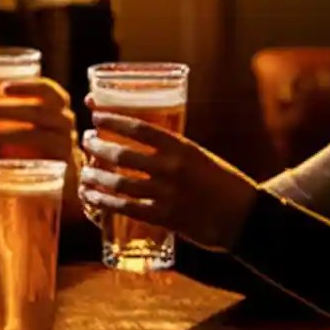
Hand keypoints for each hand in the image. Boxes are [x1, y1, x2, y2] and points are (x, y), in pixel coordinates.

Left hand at [0, 78, 76, 160]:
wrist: (64, 174)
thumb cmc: (33, 139)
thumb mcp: (17, 120)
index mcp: (55, 104)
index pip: (47, 89)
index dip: (27, 86)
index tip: (2, 88)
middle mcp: (64, 121)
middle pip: (38, 111)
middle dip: (6, 110)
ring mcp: (66, 144)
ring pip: (38, 135)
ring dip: (7, 134)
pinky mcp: (63, 167)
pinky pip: (44, 161)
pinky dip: (21, 159)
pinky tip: (0, 160)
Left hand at [79, 112, 256, 250]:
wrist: (245, 217)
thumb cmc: (224, 183)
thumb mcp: (200, 156)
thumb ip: (172, 151)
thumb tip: (141, 141)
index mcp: (182, 148)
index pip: (139, 128)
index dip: (112, 119)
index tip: (95, 112)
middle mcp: (172, 169)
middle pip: (122, 155)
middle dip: (97, 146)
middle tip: (86, 141)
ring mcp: (167, 194)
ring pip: (118, 183)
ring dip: (95, 176)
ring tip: (84, 170)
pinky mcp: (164, 218)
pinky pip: (125, 208)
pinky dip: (103, 202)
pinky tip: (91, 197)